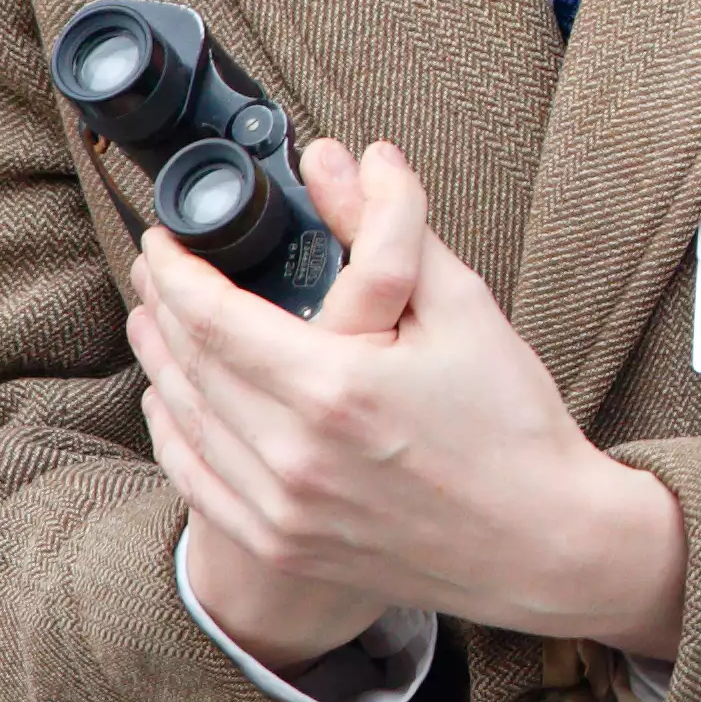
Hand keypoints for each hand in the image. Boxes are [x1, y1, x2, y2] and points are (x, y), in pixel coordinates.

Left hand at [130, 138, 688, 670]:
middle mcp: (293, 453)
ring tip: (156, 322)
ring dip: (161, 364)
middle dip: (162, 306)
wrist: (544, 541)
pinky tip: (173, 401)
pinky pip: (195, 481)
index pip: (215, 316)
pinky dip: (173, 433)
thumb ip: (388, 228)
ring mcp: (280, 508)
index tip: (166, 239)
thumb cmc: (512, 423)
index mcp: (335, 387)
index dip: (177, 271)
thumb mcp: (463, 307)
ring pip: (183, 421)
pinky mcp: (280, 544)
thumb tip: (340, 158)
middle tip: (157, 268)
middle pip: (189, 364)